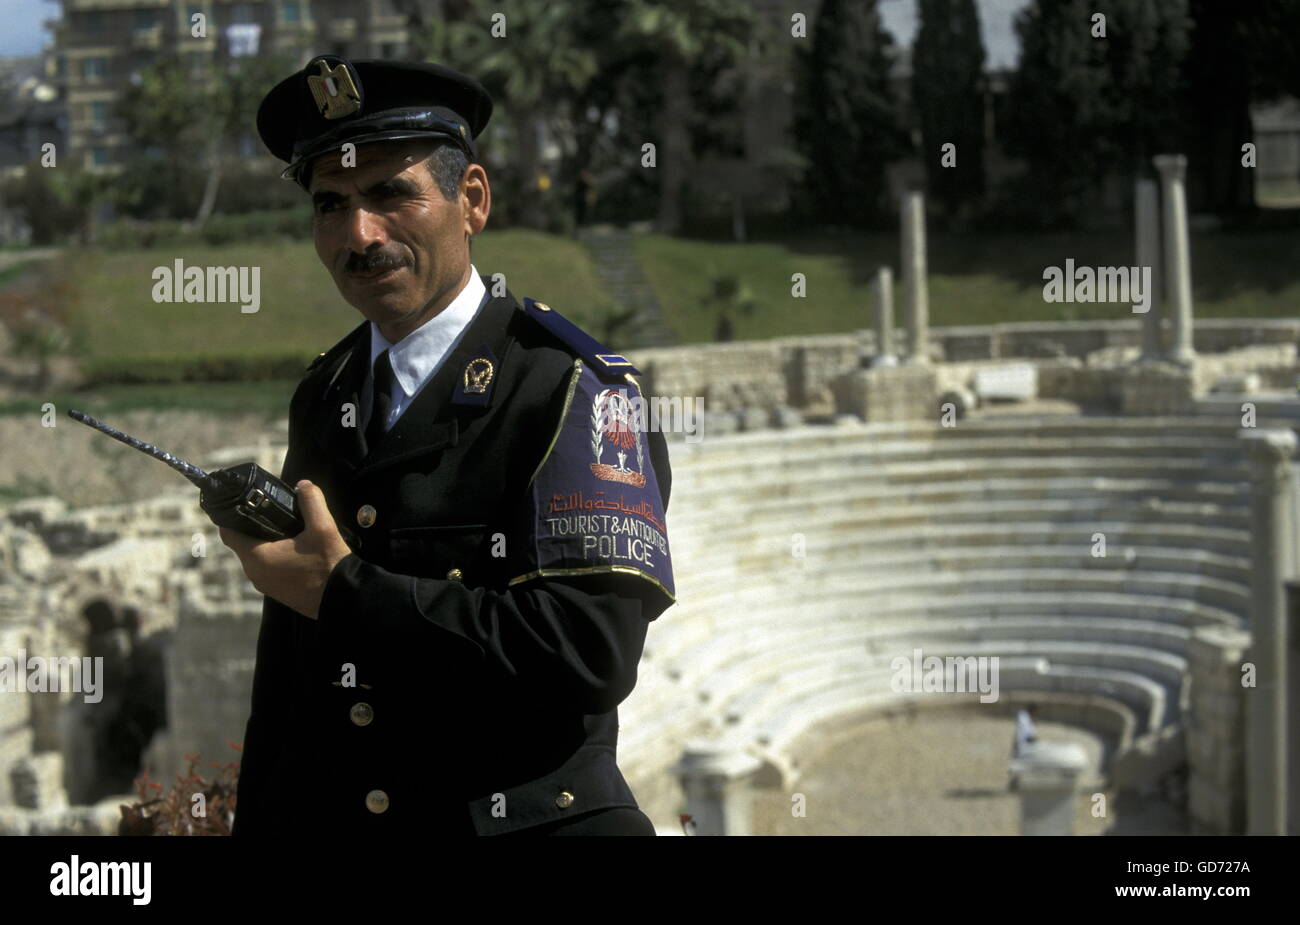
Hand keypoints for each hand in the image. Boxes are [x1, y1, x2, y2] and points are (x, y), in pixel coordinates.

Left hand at [218, 479, 351, 619]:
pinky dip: (275, 557)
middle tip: (272, 511)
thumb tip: (303, 485)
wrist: (344, 599)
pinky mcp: (278, 592)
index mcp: (258, 558)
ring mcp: (266, 586)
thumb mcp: (324, 527)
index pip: (229, 533)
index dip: (232, 516)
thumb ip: (311, 501)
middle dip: (254, 527)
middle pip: (243, 544)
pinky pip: (268, 569)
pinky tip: (295, 549)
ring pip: (256, 557)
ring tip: (287, 529)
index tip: (243, 504)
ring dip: (266, 543)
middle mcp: (255, 574)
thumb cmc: (330, 566)